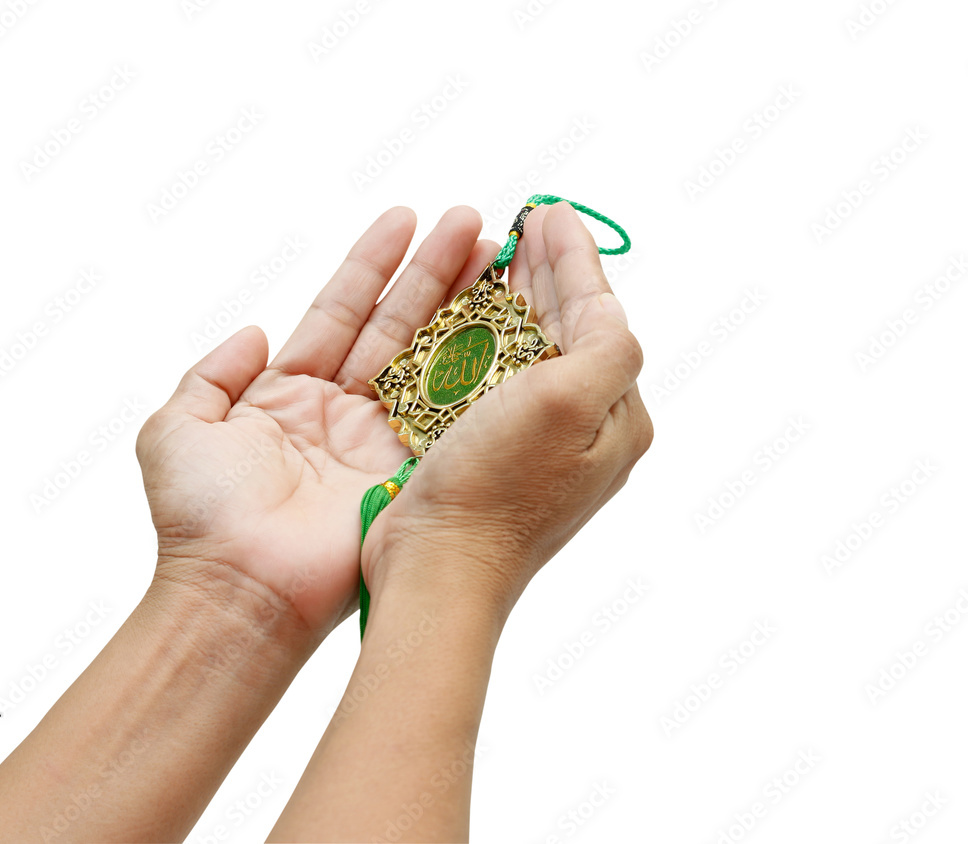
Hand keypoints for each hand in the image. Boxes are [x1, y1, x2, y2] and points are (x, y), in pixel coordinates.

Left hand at [136, 206, 499, 637]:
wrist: (240, 591)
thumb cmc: (199, 516)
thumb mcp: (179, 428)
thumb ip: (211, 374)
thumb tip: (251, 332)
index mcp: (290, 393)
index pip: (339, 312)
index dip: (371, 265)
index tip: (404, 217)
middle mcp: (343, 410)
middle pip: (395, 325)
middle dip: (431, 272)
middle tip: (469, 222)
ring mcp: (382, 439)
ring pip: (428, 358)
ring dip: (460, 306)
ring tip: (492, 254)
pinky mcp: (411, 470)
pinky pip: (446, 412)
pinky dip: (475, 371)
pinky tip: (504, 327)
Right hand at [363, 202, 652, 623]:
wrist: (438, 569)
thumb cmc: (498, 489)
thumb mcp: (568, 403)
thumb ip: (606, 343)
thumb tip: (608, 304)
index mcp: (615, 416)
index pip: (600, 316)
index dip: (576, 258)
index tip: (552, 213)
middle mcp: (583, 429)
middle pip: (567, 329)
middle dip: (550, 272)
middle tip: (531, 223)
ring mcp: (536, 443)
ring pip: (529, 350)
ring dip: (515, 298)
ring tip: (502, 253)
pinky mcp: (491, 453)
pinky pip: (494, 378)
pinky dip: (483, 336)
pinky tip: (470, 313)